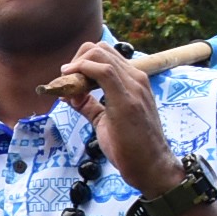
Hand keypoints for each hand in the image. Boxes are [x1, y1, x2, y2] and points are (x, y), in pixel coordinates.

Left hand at [57, 39, 187, 196]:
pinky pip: (102, 71)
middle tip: (66, 82)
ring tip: (68, 89)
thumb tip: (70, 96)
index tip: (69, 81)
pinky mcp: (126, 99)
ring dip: (76, 67)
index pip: (104, 54)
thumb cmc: (131, 146)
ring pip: (99, 55)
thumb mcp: (105, 120)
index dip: (81, 62)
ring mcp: (134, 86)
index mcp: (133, 81)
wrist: (151, 166)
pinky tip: (72, 90)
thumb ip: (90, 105)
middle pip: (99, 49)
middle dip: (76, 61)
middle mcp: (136, 78)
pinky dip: (82, 73)